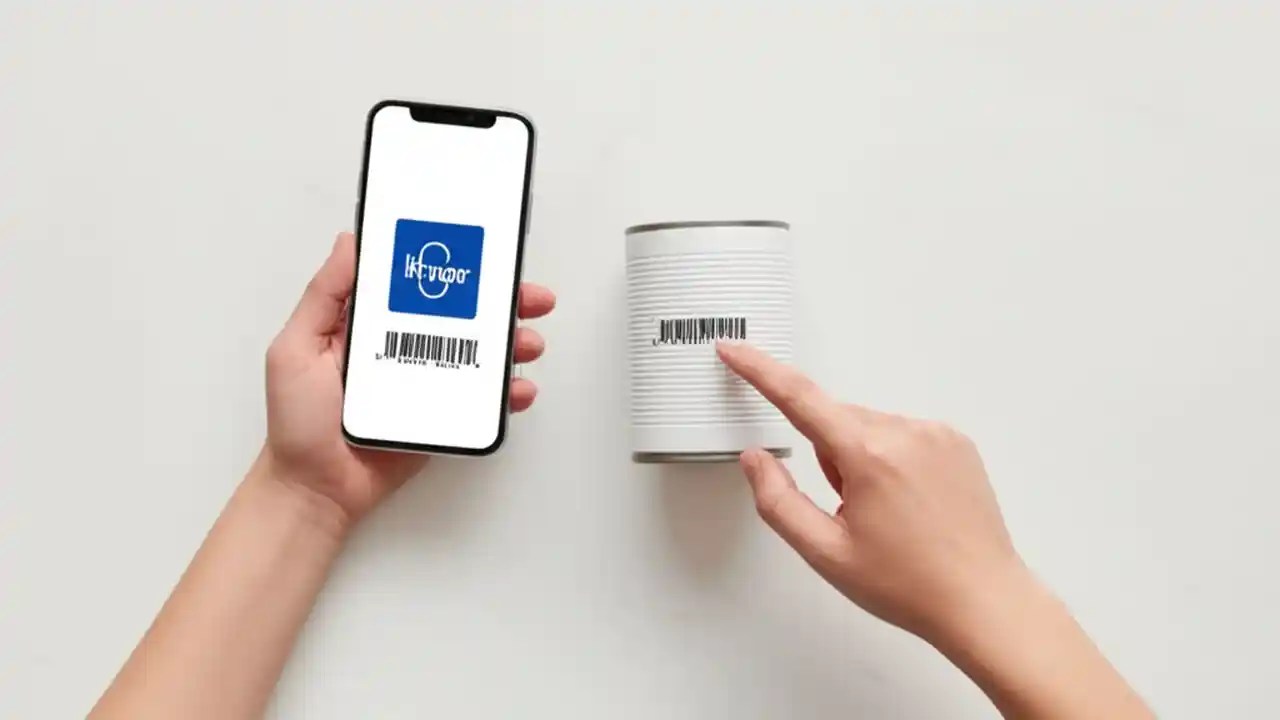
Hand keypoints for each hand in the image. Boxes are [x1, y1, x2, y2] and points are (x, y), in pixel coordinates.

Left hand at [261, 231, 555, 529]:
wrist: (316, 490)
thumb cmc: (297, 423)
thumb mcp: (295, 348)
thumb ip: (323, 296)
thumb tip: (349, 242)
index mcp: (369, 324)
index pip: (418, 283)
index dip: (452, 266)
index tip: (483, 252)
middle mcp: (402, 347)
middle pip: (461, 315)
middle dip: (502, 302)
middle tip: (529, 297)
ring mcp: (425, 381)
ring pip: (480, 354)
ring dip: (512, 343)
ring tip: (528, 343)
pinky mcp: (441, 414)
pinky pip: (482, 399)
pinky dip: (507, 393)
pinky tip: (518, 389)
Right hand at [716, 342, 1023, 644]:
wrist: (983, 602)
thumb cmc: (909, 585)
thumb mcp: (826, 552)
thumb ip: (778, 501)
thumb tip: (755, 459)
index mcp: (869, 456)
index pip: (799, 398)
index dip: (759, 370)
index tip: (733, 351)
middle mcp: (906, 432)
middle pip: (836, 420)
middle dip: (828, 457)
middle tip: (850, 512)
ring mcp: (937, 434)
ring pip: (869, 426)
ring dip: (861, 458)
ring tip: (886, 514)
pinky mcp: (957, 442)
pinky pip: (902, 433)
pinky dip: (891, 459)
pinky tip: (908, 503)